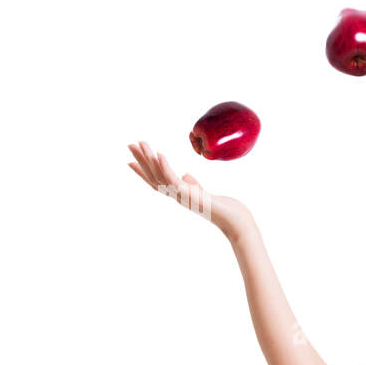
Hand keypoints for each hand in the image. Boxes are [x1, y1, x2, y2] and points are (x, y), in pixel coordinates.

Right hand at [126, 140, 251, 241]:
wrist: (236, 221)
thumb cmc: (223, 209)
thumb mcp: (204, 194)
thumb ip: (193, 185)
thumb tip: (186, 175)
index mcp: (179, 195)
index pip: (156, 182)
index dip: (142, 172)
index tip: (129, 161)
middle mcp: (177, 197)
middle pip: (153, 177)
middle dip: (141, 160)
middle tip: (130, 145)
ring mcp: (182, 196)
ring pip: (160, 176)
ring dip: (150, 159)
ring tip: (142, 143)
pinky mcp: (190, 195)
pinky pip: (173, 179)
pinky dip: (165, 167)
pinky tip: (160, 154)